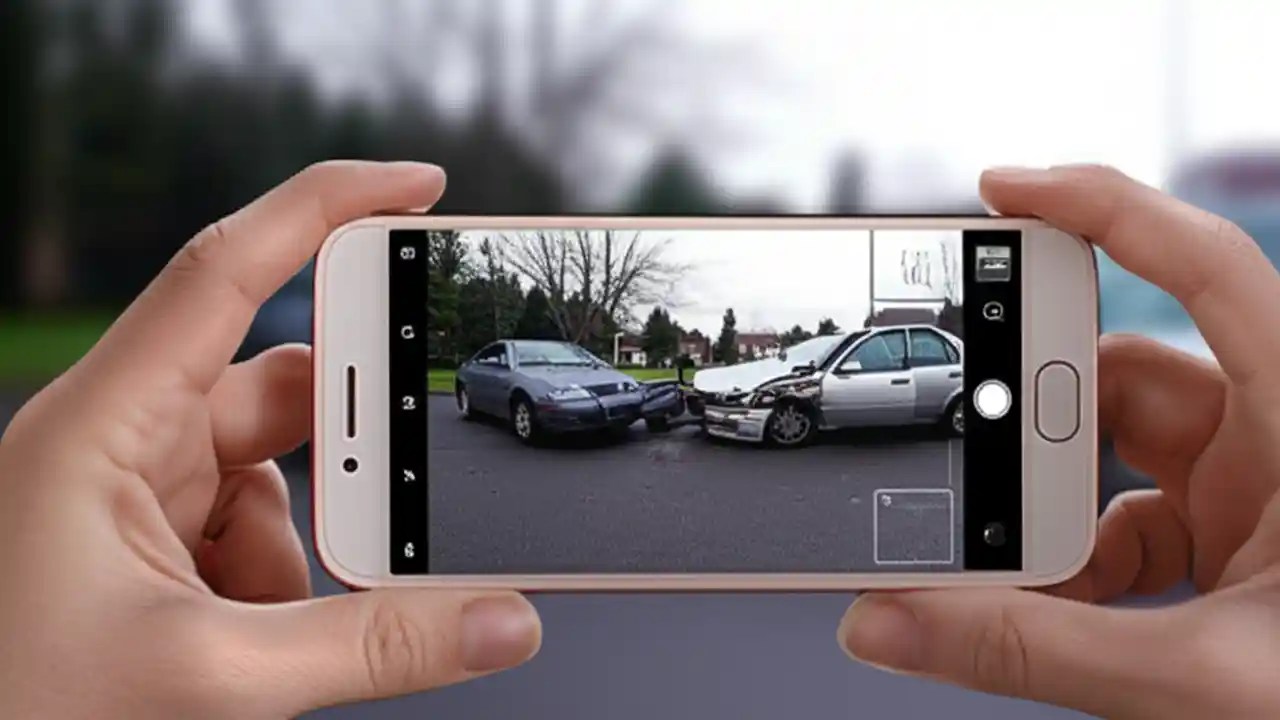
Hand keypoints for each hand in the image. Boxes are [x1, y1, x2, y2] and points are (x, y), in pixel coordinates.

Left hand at [0, 162, 541, 718]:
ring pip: (278, 473)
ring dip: (306, 545)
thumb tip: (497, 620)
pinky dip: (279, 581)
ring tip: (269, 622)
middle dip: (343, 446)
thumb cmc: (17, 712)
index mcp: (100, 425)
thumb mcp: (210, 679)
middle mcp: (120, 440)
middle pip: (278, 387)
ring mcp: (139, 495)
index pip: (226, 268)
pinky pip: (258, 529)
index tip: (418, 187)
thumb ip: (370, 648)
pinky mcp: (158, 546)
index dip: (327, 206)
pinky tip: (245, 640)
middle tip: (391, 487)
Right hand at [838, 165, 1279, 718]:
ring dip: (1048, 502)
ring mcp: (1254, 494)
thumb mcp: (1197, 677)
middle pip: (1130, 373)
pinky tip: (1047, 602)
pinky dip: (1076, 558)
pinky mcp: (1230, 545)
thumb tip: (891, 621)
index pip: (1209, 269)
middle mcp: (1279, 441)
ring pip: (1119, 454)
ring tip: (992, 550)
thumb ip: (1036, 649)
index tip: (1003, 191)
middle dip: (1037, 410)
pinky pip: (1130, 522)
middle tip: (960, 432)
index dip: (1106, 209)